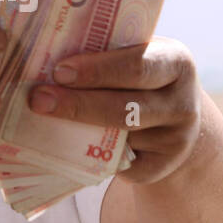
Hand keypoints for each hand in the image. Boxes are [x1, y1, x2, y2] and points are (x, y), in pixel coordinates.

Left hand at [26, 35, 202, 184]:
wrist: (175, 117)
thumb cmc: (140, 76)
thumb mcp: (136, 55)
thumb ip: (107, 53)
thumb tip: (48, 55)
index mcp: (176, 63)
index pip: (137, 67)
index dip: (97, 71)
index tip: (59, 71)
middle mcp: (182, 104)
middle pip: (124, 108)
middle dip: (77, 104)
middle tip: (39, 99)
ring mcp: (174, 141)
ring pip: (117, 138)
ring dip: (76, 129)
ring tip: (42, 118)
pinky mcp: (158, 169)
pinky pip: (116, 164)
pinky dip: (87, 155)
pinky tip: (62, 143)